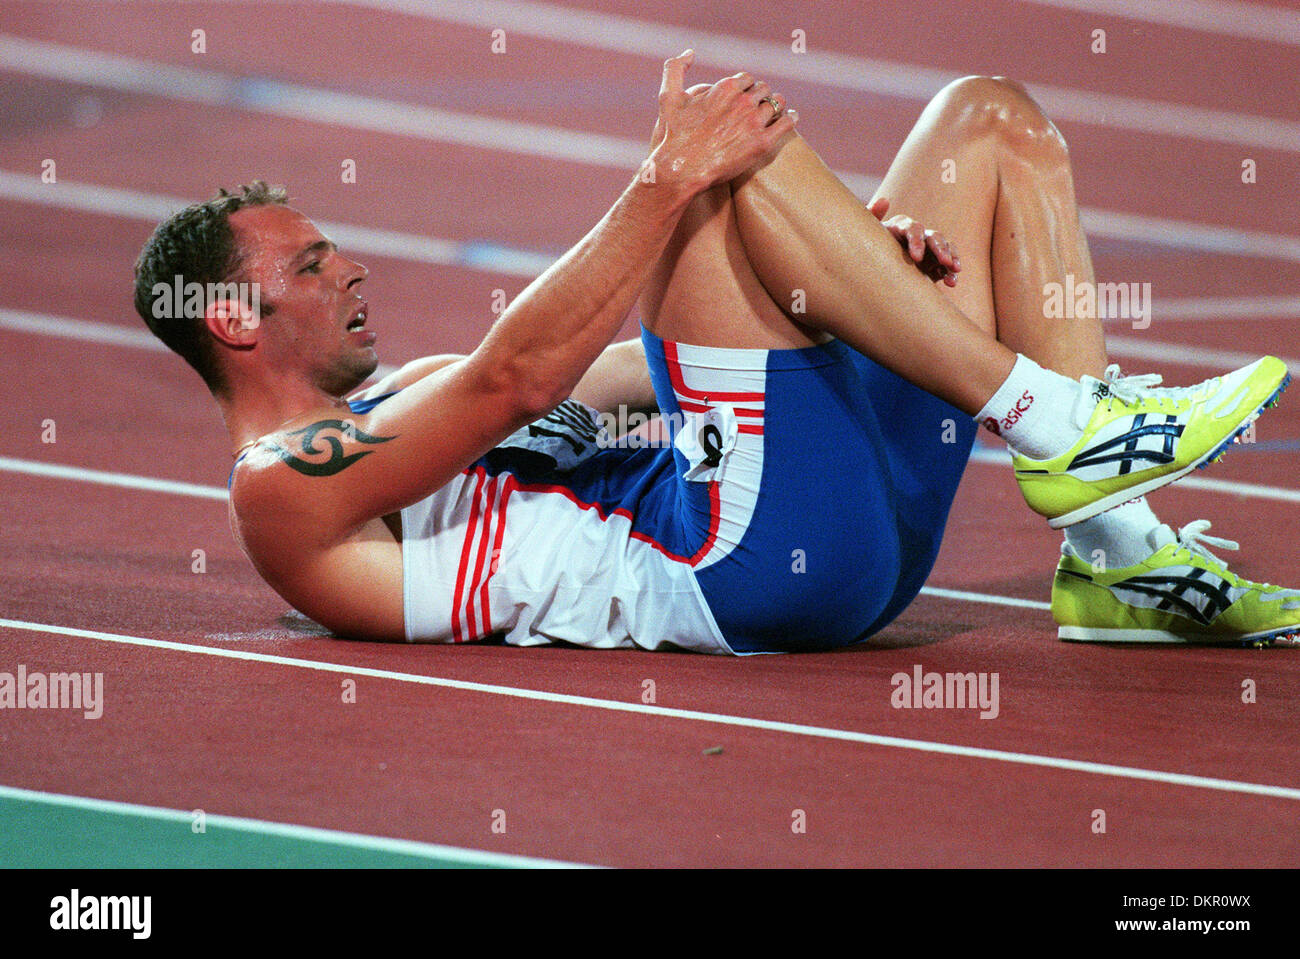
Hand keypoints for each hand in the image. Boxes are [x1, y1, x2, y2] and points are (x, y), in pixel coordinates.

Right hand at [648, 50, 797, 194]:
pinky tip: (791, 118)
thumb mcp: (668, 97)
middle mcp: (742, 102)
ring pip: (776, 104)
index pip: (747, 79)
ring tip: (776, 110)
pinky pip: (786, 124)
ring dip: (776, 105)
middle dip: (761, 96)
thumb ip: (675, 68)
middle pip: (763, 90)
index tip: (747, 94)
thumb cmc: (674, 135)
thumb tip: (690, 52)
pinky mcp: (762, 143)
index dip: (747, 86)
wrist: (681, 170)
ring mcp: (754, 122)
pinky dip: (790, 118)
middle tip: (761, 104)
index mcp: (725, 87)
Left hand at [868, 197, 960, 286]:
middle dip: (941, 249)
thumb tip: (884, 200)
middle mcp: (918, 236)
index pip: (913, 229)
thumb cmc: (868, 248)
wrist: (872, 269)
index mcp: (902, 227)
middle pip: (934, 237)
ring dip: (951, 257)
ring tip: (955, 270)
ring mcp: (928, 249)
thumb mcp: (866, 235)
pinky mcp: (934, 264)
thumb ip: (872, 216)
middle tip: (945, 262)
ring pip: (945, 248)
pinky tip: (952, 283)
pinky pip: (947, 266)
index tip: (916, 258)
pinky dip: (951, 273)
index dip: (916, 241)